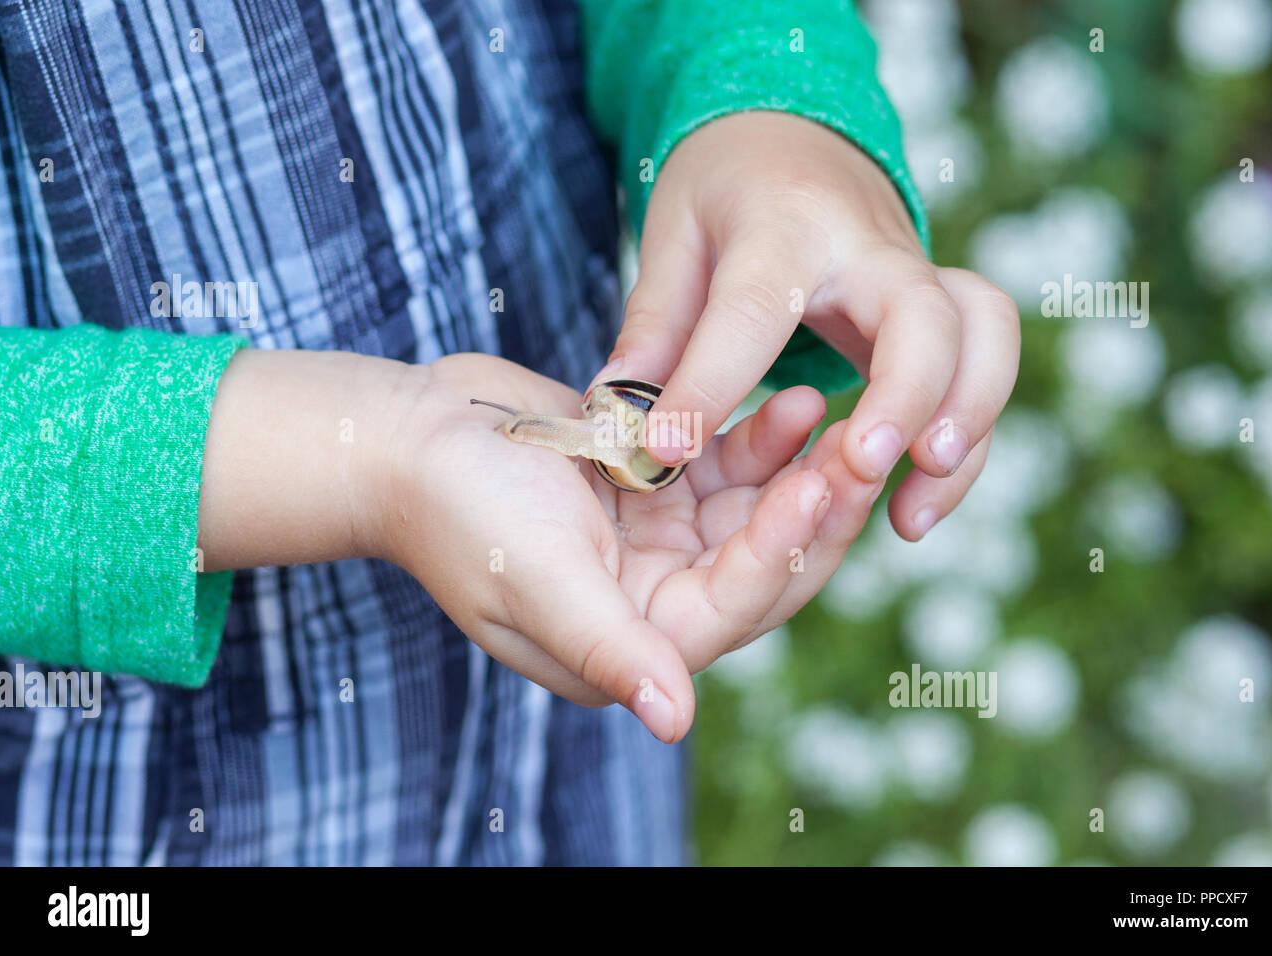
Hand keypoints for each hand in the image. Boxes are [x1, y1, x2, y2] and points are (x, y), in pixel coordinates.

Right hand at [371, 353, 881, 742]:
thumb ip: (611, 648)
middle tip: (864, 448)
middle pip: (761, 563)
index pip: (731, 607)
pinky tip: (793, 402)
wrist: (407, 439)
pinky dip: (758, 438)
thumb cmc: (459, 512)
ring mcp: (658, 540)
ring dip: (797, 466)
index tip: (820, 484)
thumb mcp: (535, 581)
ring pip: (755, 510)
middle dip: (813, 510)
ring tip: (834, 411)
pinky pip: (726, 467)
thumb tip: (675, 724)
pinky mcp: (655, 486)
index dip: (780, 550)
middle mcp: (653, 600)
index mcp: (630, 642)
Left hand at [593, 111, 1020, 539]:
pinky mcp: (942, 310)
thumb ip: (655, 322)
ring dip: (964, 427)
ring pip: (983, 338)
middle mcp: (868, 247)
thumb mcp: (672, 233)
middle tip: (866, 465)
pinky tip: (915, 506)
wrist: (797, 137)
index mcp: (784, 223)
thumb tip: (615, 411)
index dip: (709, 384)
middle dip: (907, 396)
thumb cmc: (725, 190)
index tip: (665, 450)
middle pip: (921, 313)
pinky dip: (968, 440)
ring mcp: (918, 275)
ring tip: (909, 517)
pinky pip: (983, 369)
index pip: (755, 308)